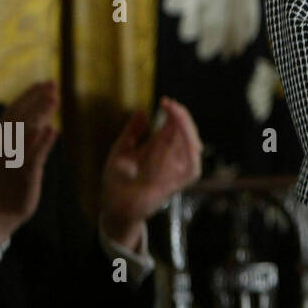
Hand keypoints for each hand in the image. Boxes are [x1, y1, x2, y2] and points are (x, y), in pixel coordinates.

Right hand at [0, 80, 58, 242]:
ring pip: (27, 133)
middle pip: (21, 117)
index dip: (29, 95)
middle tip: (53, 84)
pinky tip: (52, 130)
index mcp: (3, 140)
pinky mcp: (25, 174)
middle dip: (37, 99)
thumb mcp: (18, 152)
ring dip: (40, 114)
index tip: (44, 82)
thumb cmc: (12, 177)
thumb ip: (29, 135)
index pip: (14, 111)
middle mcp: (7, 147)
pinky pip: (33, 157)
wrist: (2, 209)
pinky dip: (42, 143)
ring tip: (54, 98)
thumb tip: (45, 119)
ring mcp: (15, 159)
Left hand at [100, 97, 202, 250]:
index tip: (164, 101)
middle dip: (182, 116)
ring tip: (176, 115)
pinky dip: (191, 153)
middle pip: (188, 132)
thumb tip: (142, 111)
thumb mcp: (121, 151)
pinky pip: (192, 167)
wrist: (114, 206)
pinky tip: (184, 138)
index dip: (174, 112)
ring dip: (187, 129)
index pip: (175, 125)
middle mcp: (171, 156)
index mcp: (160, 147)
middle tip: (170, 105)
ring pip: (194, 146)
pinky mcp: (178, 184)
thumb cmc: (116, 181)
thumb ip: (132, 132)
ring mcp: (176, 170)